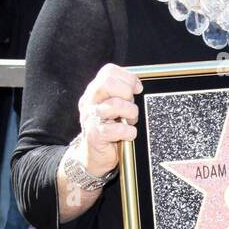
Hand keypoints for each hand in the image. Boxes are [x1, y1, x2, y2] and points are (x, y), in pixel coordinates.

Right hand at [72, 63, 141, 178]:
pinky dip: (128, 132)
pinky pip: (117, 129)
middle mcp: (90, 101)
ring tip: (131, 121)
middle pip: (108, 82)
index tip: (137, 89)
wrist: (93, 157)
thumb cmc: (108, 131)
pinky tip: (129, 135)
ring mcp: (91, 118)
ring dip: (131, 113)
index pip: (108, 71)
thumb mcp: (113, 108)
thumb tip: (138, 86)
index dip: (127, 77)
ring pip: (115, 105)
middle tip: (131, 105)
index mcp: (94, 91)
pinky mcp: (95, 135)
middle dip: (127, 92)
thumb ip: (121, 95)